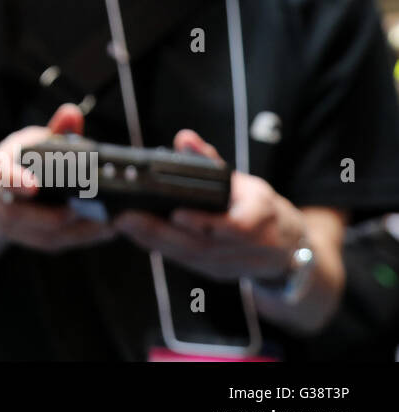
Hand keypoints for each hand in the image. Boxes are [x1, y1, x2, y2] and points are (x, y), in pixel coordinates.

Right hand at [0, 104, 117, 252]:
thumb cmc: (22, 162)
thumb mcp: (36, 140)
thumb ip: (57, 130)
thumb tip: (72, 113)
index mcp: (1, 167)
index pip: (1, 172)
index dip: (14, 179)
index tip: (33, 186)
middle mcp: (1, 198)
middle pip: (21, 214)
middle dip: (56, 215)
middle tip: (88, 207)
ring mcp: (13, 223)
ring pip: (43, 233)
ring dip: (76, 229)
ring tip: (108, 220)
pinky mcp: (29, 238)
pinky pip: (55, 243)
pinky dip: (81, 237)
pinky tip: (105, 228)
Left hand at [113, 129, 306, 280]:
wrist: (288, 246)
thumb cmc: (260, 207)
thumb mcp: (245, 180)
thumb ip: (211, 159)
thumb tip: (184, 138)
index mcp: (262, 215)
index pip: (237, 226)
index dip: (206, 223)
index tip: (176, 214)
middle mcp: (251, 246)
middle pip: (204, 245)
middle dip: (162, 232)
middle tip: (128, 217)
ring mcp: (234, 264)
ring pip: (192, 257)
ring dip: (155, 241)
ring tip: (124, 224)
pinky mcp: (219, 273)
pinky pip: (187, 262)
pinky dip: (160, 248)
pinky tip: (137, 235)